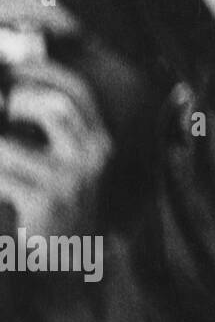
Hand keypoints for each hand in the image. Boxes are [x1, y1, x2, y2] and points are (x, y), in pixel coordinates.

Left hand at [0, 57, 113, 240]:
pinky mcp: (44, 200)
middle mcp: (91, 156)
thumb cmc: (57, 201)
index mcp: (98, 141)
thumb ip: (50, 131)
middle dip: (16, 98)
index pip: (78, 92)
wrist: (67, 254)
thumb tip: (9, 95)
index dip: (45, 72)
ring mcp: (68, 179)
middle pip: (54, 107)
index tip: (13, 68)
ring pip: (10, 144)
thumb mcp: (67, 162)